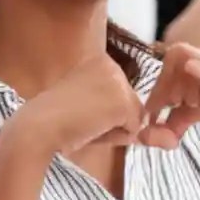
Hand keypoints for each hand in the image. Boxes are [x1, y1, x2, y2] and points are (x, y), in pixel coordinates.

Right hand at [13, 55, 144, 154]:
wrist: (37, 127)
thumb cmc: (55, 123)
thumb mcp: (88, 109)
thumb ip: (118, 116)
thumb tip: (162, 137)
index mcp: (100, 61)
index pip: (119, 96)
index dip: (100, 113)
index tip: (75, 111)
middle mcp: (112, 65)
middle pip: (130, 105)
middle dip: (111, 121)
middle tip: (80, 119)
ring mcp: (118, 82)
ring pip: (134, 118)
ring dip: (114, 130)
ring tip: (85, 124)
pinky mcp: (123, 101)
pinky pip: (134, 130)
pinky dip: (115, 137)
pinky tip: (91, 128)